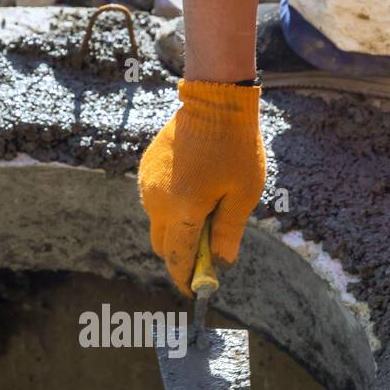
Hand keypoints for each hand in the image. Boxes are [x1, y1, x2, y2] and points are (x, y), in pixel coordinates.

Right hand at [138, 80, 265, 294]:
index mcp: (184, 210)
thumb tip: (222, 262)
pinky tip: (193, 187)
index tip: (194, 290)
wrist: (214, 100)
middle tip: (205, 250)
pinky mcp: (146, 169)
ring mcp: (148, 185)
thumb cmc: (235, 146)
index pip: (178, 258)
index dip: (185, 279)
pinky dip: (171, 206)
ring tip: (206, 208)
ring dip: (176, 228)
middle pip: (162, 246)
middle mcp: (159, 201)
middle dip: (180, 255)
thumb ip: (229, 231)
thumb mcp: (244, 193)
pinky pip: (154, 200)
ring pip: (158, 223)